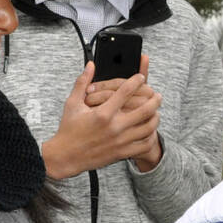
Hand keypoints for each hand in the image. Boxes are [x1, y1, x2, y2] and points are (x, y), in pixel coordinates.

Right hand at [42, 58, 162, 178]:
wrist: (66, 157)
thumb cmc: (68, 129)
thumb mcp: (72, 103)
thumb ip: (82, 82)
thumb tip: (91, 65)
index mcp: (103, 113)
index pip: (126, 91)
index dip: (136, 81)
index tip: (141, 77)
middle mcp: (114, 127)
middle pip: (145, 109)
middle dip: (155, 100)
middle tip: (157, 95)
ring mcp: (120, 141)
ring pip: (148, 127)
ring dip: (156, 117)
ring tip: (156, 111)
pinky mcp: (122, 153)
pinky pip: (144, 145)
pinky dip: (151, 136)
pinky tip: (150, 130)